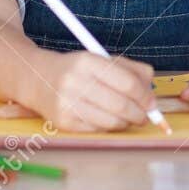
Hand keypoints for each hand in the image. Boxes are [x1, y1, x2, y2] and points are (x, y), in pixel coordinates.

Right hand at [33, 52, 155, 132]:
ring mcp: (67, 103)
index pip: (127, 83)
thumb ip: (130, 69)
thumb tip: (151, 87)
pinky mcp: (63, 122)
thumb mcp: (101, 59)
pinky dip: (109, 127)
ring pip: (111, 122)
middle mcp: (75, 82)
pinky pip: (97, 130)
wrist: (36, 79)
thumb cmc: (76, 69)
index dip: (145, 95)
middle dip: (140, 113)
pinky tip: (110, 121)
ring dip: (126, 123)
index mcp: (87, 61)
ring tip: (129, 118)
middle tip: (145, 115)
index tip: (152, 102)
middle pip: (120, 105)